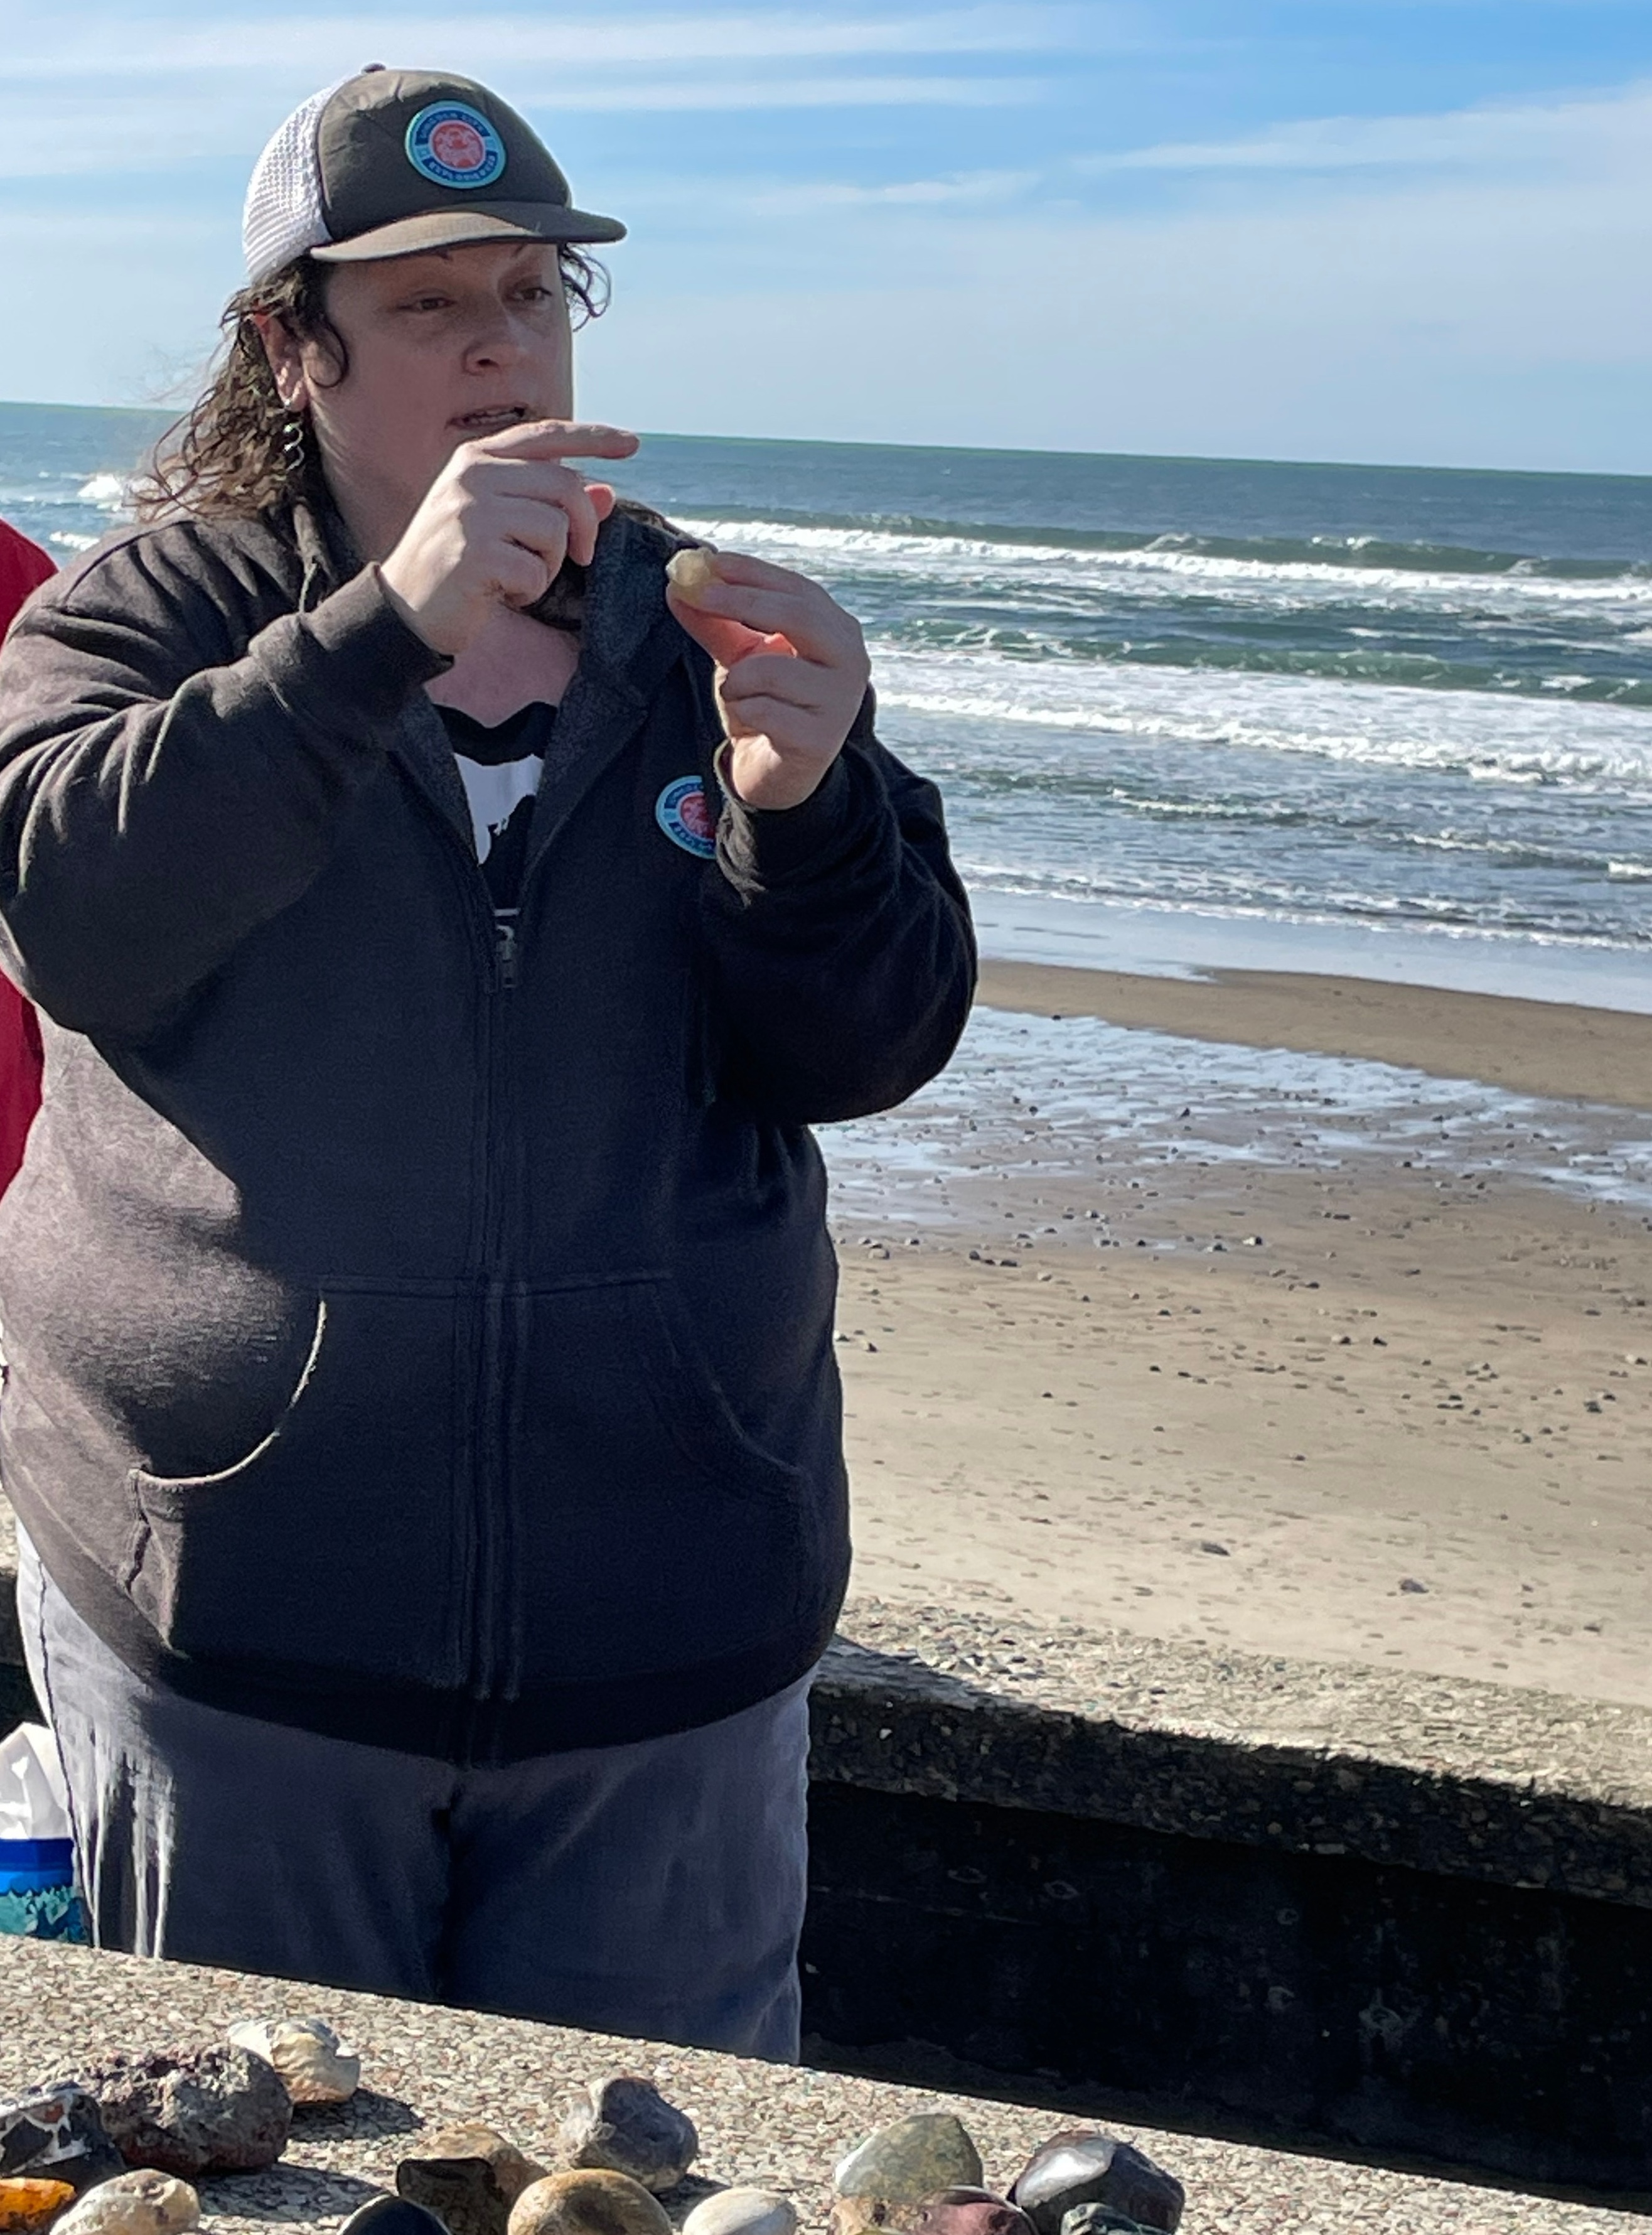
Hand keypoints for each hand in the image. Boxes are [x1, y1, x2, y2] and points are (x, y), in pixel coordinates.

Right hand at [380, 420, 639, 655]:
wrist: (403, 609)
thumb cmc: (456, 564)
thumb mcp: (500, 523)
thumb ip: (548, 503)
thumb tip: (605, 493)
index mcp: (476, 458)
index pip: (546, 435)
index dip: (593, 437)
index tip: (632, 443)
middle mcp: (472, 476)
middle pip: (565, 485)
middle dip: (583, 527)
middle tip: (582, 557)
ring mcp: (471, 513)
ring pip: (554, 530)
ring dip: (550, 564)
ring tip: (518, 575)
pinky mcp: (474, 554)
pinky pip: (535, 571)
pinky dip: (529, 591)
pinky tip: (501, 594)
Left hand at [665, 551, 870, 811]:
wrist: (778, 773)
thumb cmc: (768, 704)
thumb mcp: (741, 656)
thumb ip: (716, 623)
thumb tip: (679, 585)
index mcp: (836, 631)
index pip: (797, 588)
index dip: (752, 572)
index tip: (708, 562)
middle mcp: (850, 660)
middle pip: (799, 615)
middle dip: (741, 601)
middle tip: (696, 593)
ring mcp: (839, 702)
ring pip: (772, 670)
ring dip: (735, 679)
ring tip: (733, 692)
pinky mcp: (819, 740)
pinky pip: (763, 711)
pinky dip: (741, 711)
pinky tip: (749, 721)